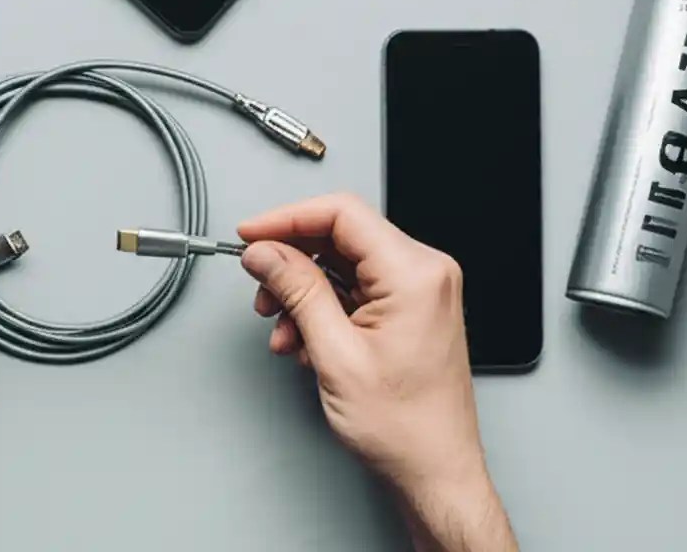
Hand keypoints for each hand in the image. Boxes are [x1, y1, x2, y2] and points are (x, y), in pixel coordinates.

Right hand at [238, 194, 516, 551]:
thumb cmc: (406, 428)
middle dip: (292, 264)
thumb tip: (266, 252)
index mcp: (415, 274)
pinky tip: (304, 340)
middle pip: (340, 237)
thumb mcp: (335, 354)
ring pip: (341, 265)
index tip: (252, 235)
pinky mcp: (408, 309)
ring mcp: (419, 291)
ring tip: (285, 331)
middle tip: (261, 288)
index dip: (287, 219)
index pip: (342, 214)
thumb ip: (297, 291)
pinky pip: (354, 289)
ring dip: (303, 294)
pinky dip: (322, 309)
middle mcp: (424, 273)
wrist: (435, 471)